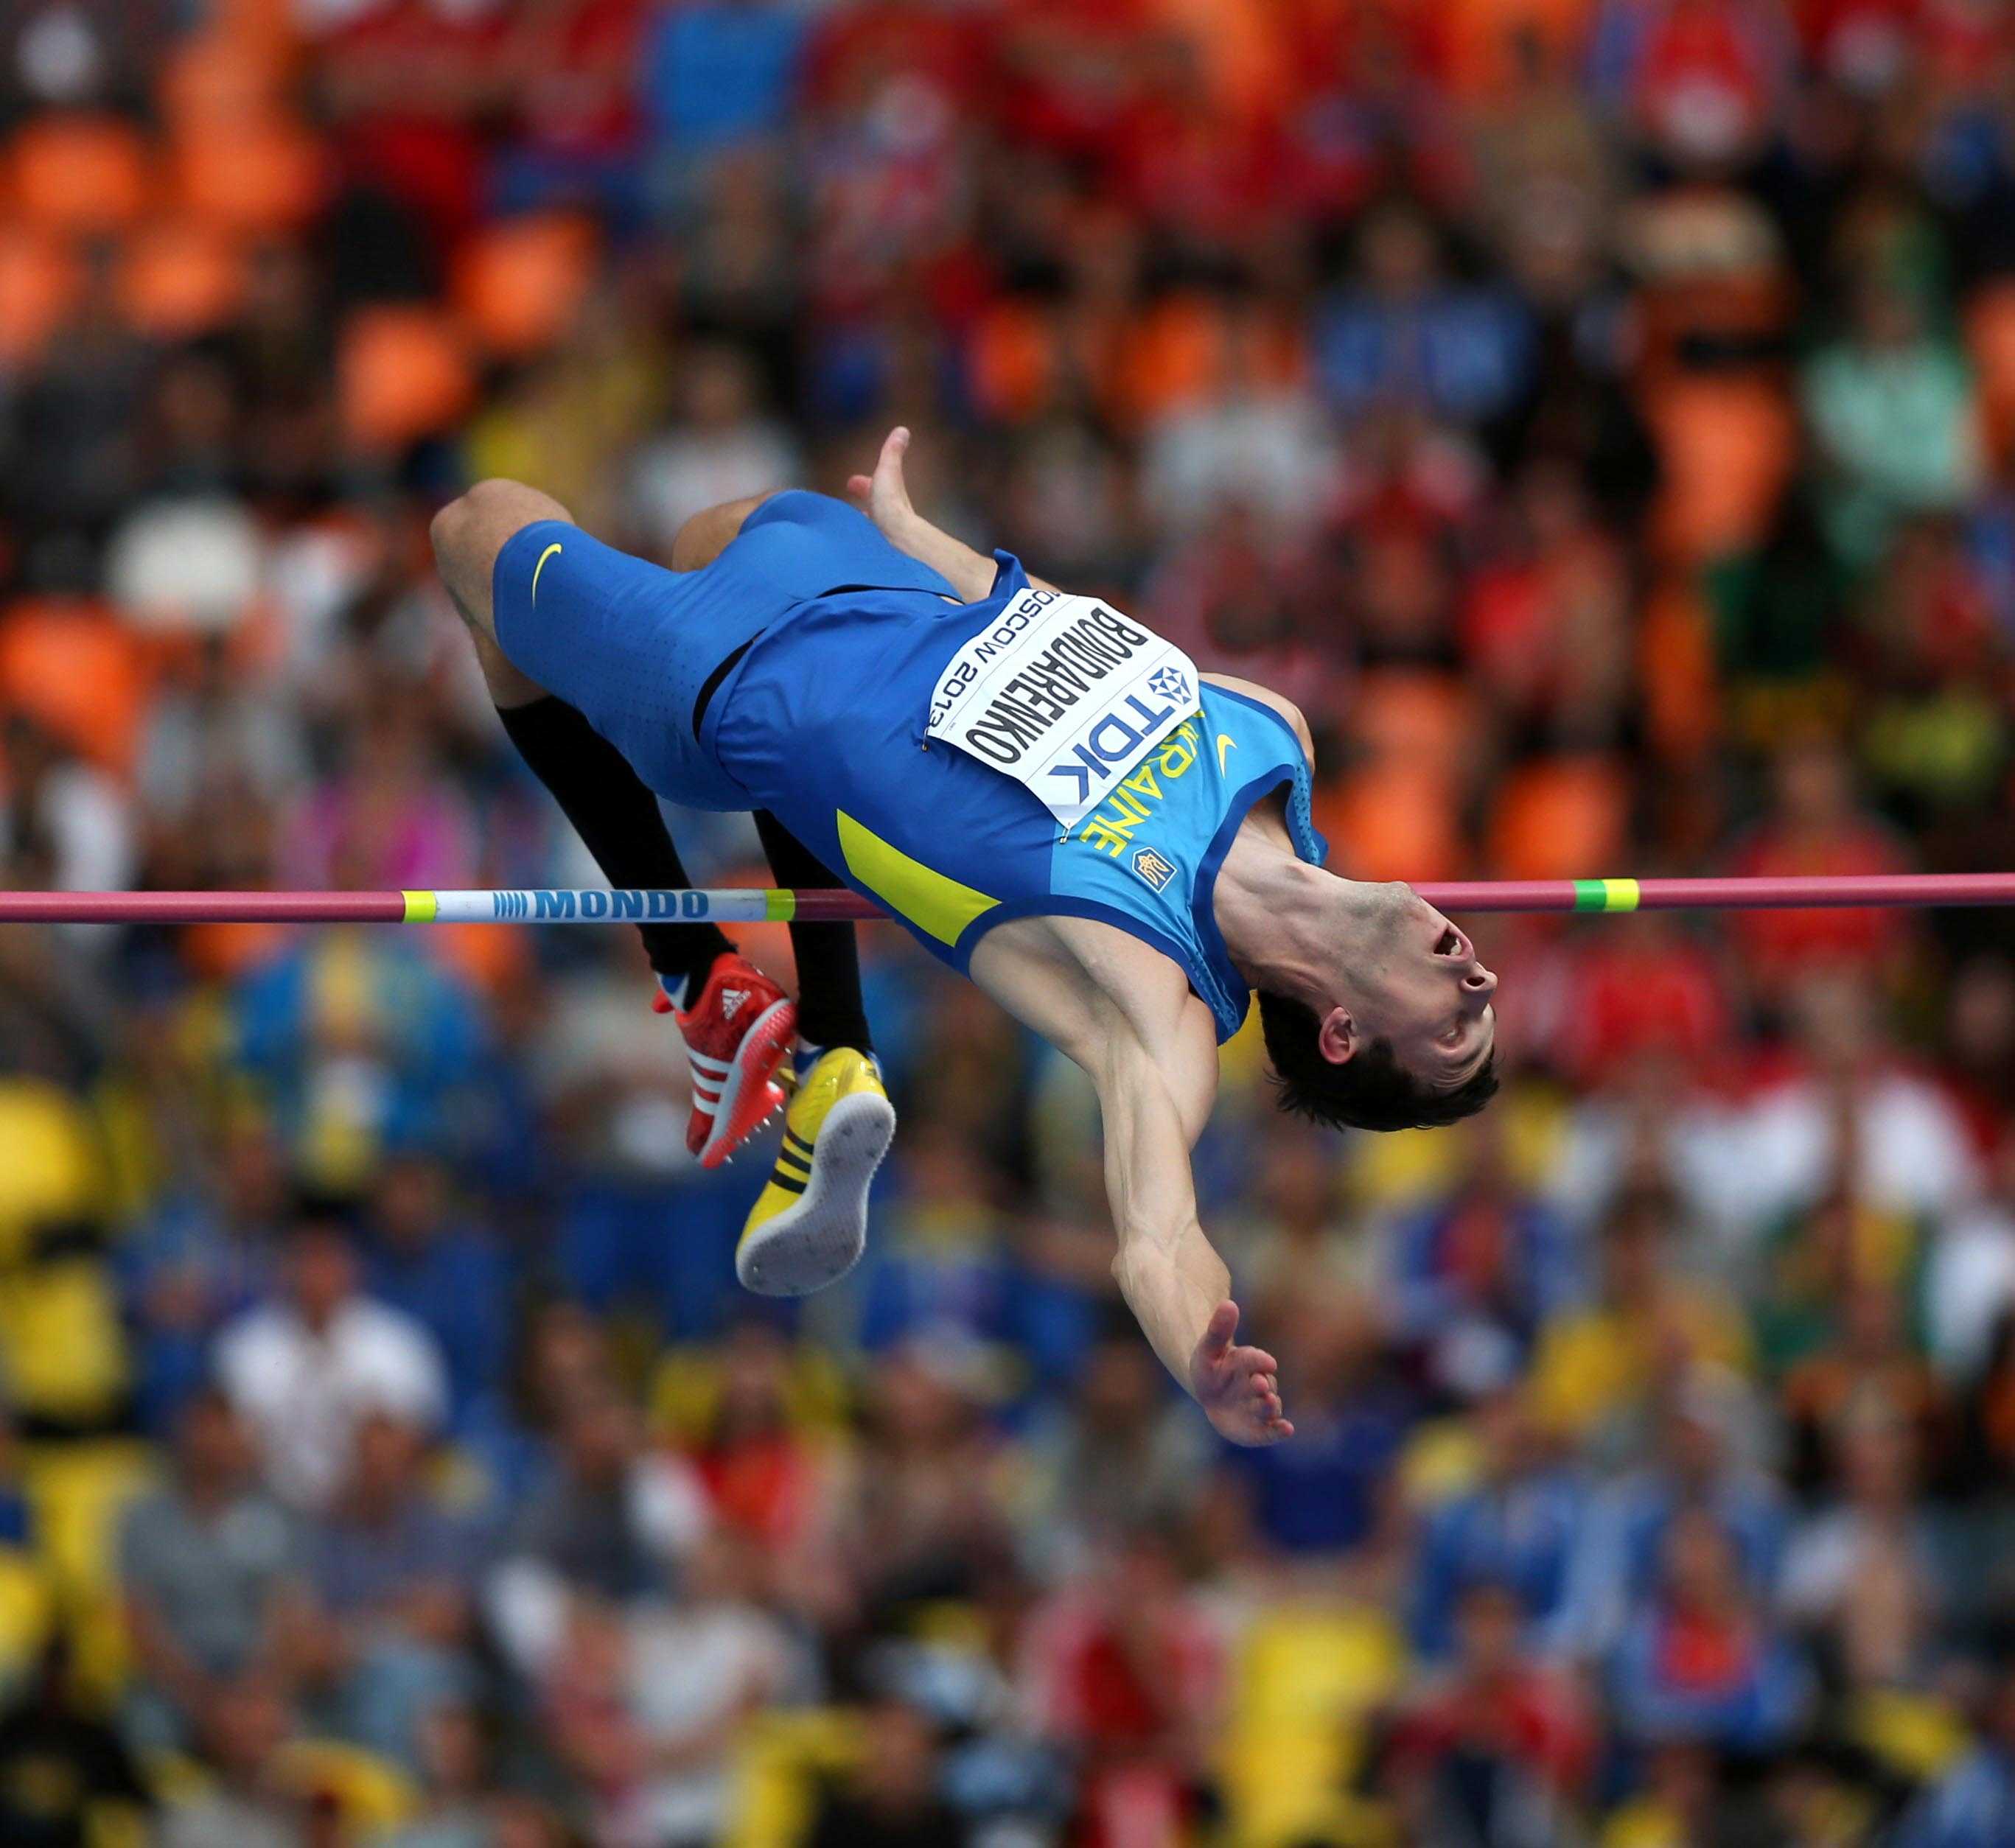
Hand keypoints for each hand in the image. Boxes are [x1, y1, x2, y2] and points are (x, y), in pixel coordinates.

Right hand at [846, 425, 917, 537]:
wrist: (895, 535)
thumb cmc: (889, 501)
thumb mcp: (889, 470)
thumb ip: (893, 451)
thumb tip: (903, 429)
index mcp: (889, 490)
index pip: (876, 483)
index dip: (864, 482)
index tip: (852, 482)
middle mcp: (888, 508)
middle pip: (874, 500)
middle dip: (864, 495)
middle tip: (851, 493)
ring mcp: (883, 526)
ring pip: (871, 517)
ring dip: (862, 513)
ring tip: (848, 515)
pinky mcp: (876, 540)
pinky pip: (866, 532)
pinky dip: (860, 529)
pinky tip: (853, 534)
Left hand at [1189, 1301, 1292, 1445]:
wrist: (1212, 1393)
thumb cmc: (1210, 1368)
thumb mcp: (1208, 1348)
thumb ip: (1218, 1330)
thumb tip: (1228, 1303)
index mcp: (1247, 1361)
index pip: (1254, 1359)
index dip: (1260, 1361)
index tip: (1268, 1363)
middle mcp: (1258, 1382)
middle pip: (1265, 1383)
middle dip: (1263, 1385)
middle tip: (1260, 1385)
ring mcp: (1260, 1404)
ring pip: (1268, 1405)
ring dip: (1269, 1406)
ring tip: (1266, 1403)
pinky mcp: (1259, 1426)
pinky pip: (1270, 1429)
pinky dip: (1279, 1430)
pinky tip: (1288, 1430)